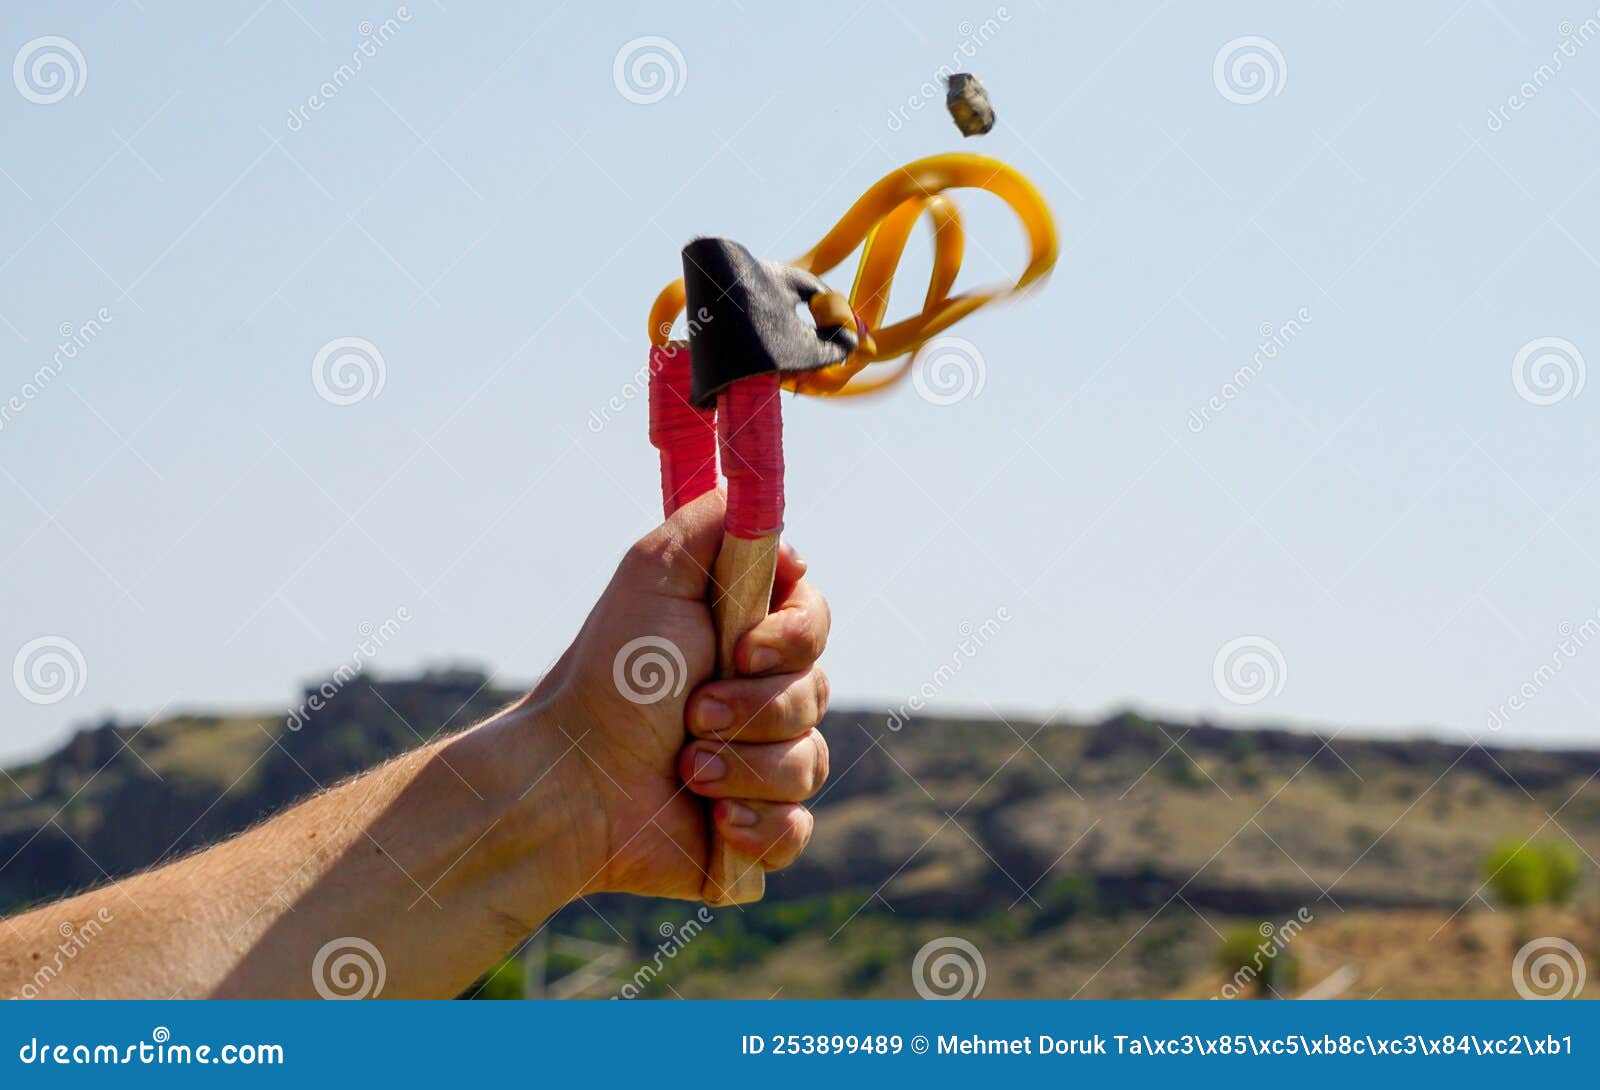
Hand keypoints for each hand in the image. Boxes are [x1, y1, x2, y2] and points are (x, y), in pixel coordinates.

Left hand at [531, 489, 830, 900]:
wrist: (570, 782)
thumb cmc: (610, 677)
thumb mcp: (654, 574)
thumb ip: (713, 523)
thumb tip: (757, 494)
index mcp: (746, 638)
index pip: (816, 623)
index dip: (794, 637)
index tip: (743, 647)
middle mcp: (762, 697)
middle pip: (818, 692)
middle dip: (754, 707)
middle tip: (691, 712)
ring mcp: (762, 764)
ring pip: (811, 763)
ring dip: (742, 765)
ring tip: (685, 768)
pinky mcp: (757, 831)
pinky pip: (798, 829)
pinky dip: (757, 825)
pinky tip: (712, 817)